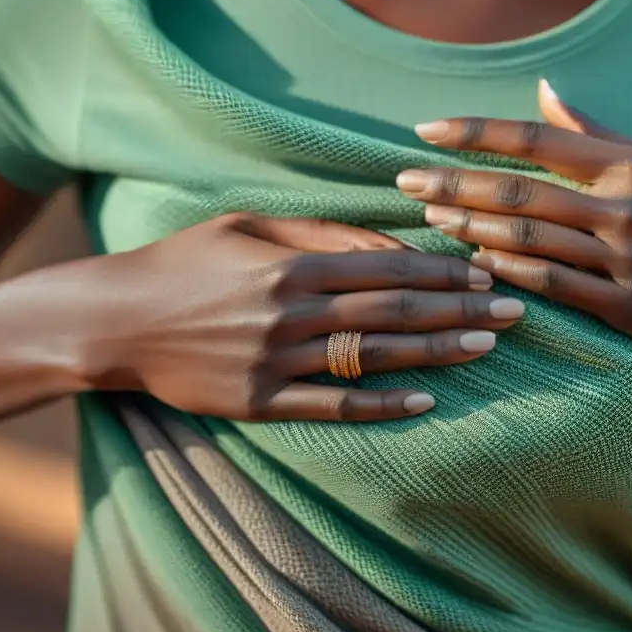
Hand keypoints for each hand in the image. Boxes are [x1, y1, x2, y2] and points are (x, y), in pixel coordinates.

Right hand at [90, 213, 523, 420]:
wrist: (117, 321)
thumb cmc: (184, 263)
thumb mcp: (245, 225)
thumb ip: (319, 231)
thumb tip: (387, 241)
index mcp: (290, 262)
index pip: (386, 266)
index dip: (443, 269)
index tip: (487, 271)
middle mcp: (291, 311)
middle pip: (394, 310)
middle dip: (460, 307)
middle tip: (514, 310)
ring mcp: (277, 360)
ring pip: (375, 356)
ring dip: (437, 350)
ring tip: (487, 347)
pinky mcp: (261, 402)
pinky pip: (334, 407)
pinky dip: (383, 405)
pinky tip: (427, 400)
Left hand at [395, 81, 631, 359]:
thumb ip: (600, 134)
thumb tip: (547, 91)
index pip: (538, 139)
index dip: (476, 133)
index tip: (426, 130)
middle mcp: (628, 207)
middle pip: (520, 190)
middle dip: (454, 183)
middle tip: (404, 181)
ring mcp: (629, 260)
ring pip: (531, 238)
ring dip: (472, 228)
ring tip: (429, 218)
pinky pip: (555, 288)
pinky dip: (511, 274)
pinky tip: (474, 265)